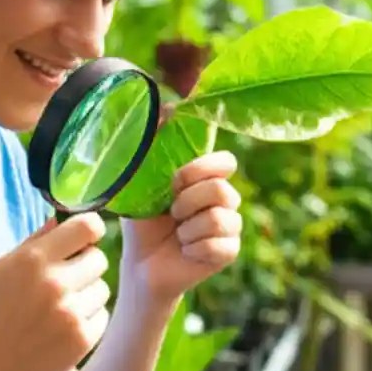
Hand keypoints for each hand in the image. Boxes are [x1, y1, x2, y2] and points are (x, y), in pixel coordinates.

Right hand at [0, 213, 109, 370]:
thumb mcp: (1, 272)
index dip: (89, 231)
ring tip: (59, 311)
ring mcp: (70, 312)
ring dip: (87, 296)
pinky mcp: (82, 339)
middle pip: (99, 258)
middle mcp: (54, 283)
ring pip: (103, 288)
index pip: (88, 226)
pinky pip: (102, 316)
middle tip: (65, 284)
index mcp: (32, 260)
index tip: (84, 240)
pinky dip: (87, 322)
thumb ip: (34, 243)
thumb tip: (61, 220)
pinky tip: (62, 331)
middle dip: (86, 267)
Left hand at [120, 151, 242, 304]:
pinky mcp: (229, 251)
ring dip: (187, 229)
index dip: (200, 170)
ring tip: (178, 235)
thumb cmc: (143, 222)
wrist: (140, 264)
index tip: (175, 182)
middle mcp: (225, 200)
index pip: (226, 161)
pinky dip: (194, 249)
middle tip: (172, 214)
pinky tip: (186, 252)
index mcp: (208, 179)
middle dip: (187, 203)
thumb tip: (167, 106)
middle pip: (221, 190)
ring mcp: (230, 226)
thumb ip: (155, 146)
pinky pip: (218, 245)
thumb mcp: (142, 182)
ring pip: (218, 219)